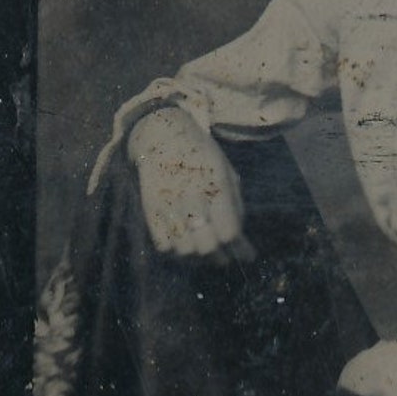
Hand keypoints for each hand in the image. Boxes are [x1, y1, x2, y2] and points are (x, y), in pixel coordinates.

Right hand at [127, 106, 253, 260]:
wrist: (162, 136)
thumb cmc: (201, 155)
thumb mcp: (227, 171)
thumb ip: (235, 204)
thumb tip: (239, 238)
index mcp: (216, 185)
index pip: (229, 231)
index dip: (240, 249)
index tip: (246, 256)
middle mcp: (192, 197)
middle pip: (207, 246)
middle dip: (219, 257)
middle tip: (224, 258)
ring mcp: (169, 204)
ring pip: (184, 249)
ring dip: (198, 257)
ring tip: (205, 253)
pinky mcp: (150, 209)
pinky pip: (163, 245)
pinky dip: (175, 251)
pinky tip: (184, 245)